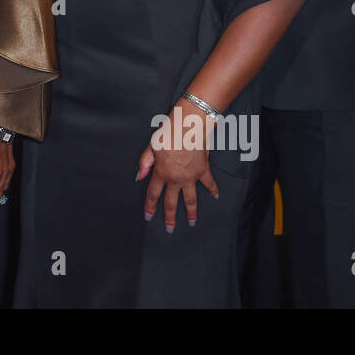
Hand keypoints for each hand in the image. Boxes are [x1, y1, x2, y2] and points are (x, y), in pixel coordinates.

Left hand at [137, 100, 218, 231]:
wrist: (189, 125)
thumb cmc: (168, 132)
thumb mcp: (151, 146)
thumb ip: (145, 163)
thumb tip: (139, 178)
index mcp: (161, 173)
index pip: (153, 195)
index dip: (150, 207)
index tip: (148, 217)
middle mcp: (176, 179)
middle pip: (171, 202)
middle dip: (170, 217)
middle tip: (170, 229)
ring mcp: (191, 177)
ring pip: (190, 199)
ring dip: (191, 212)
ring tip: (191, 222)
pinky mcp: (203, 171)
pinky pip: (209, 184)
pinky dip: (213, 190)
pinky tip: (216, 197)